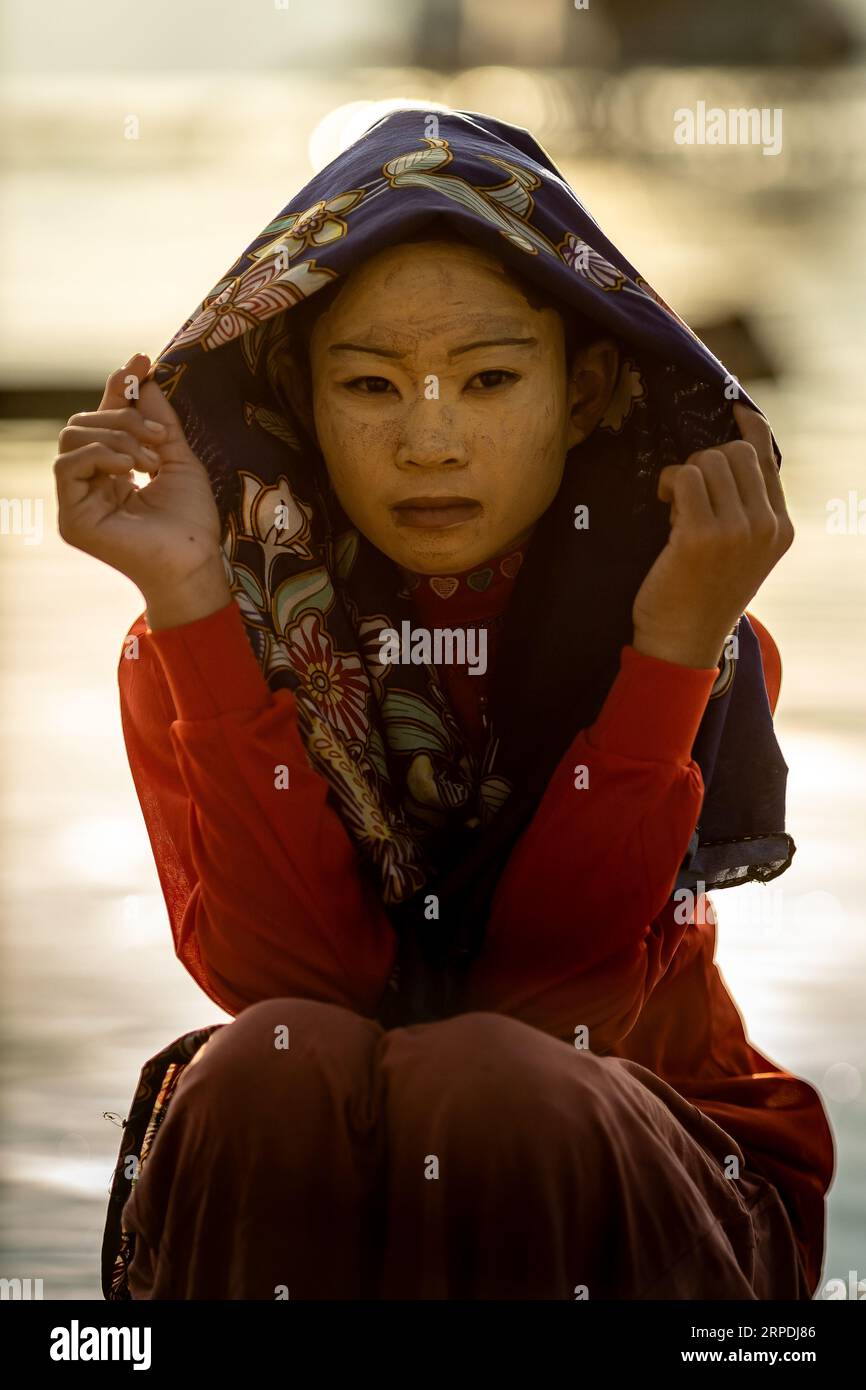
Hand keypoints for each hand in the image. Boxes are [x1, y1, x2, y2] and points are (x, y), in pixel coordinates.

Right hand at [54, 353, 230, 625]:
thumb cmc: (191, 521)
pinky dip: (99, 455)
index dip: (118, 389)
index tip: (141, 359)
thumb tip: (140, 373)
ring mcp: (76, 501)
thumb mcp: (178, 457)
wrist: (195, 561)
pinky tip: (130, 469)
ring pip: (72, 438)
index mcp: (112, 471)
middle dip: (122, 417)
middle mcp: (89, 484)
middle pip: (82, 423)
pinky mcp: (71, 517)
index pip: (103, 420)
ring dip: (115, 437)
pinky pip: (66, 465)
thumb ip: (158, 418)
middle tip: (159, 437)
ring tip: (149, 459)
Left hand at [631, 402, 793, 668]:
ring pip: (707, 460)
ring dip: (683, 476)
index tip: (734, 411)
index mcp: (781, 528)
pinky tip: (663, 504)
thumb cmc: (703, 593)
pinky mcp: (701, 535)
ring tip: (675, 507)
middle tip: (686, 495)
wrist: (683, 641)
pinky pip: (682, 476)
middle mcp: (765, 527)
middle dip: (703, 463)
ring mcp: (736, 531)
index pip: (768, 459)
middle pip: (734, 453)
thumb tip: (734, 449)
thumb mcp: (740, 551)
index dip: (749, 429)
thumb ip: (746, 509)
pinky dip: (667, 483)